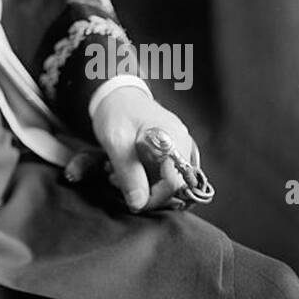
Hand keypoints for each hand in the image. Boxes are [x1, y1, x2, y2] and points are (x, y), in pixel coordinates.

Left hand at [83, 87, 195, 213]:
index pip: (175, 183)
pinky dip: (145, 177)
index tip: (133, 201)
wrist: (117, 93)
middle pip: (174, 186)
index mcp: (174, 139)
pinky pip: (163, 174)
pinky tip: (127, 168)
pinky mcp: (172, 151)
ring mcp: (179, 147)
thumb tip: (139, 204)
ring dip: (142, 184)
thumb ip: (128, 174)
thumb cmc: (116, 111)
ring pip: (167, 182)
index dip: (154, 198)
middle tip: (117, 180)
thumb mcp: (116, 143)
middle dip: (145, 191)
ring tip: (118, 173)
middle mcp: (183, 144)